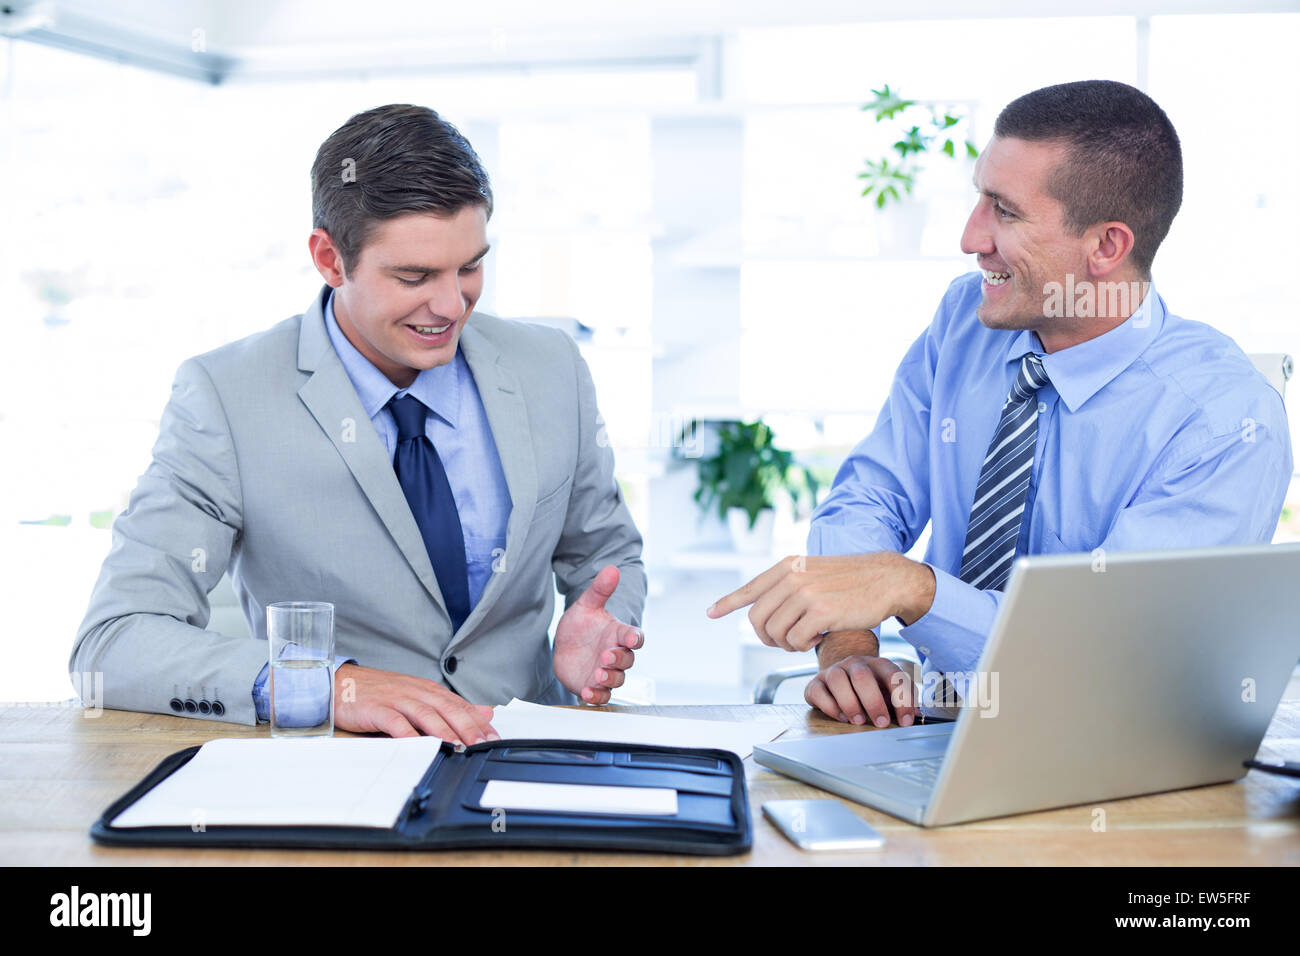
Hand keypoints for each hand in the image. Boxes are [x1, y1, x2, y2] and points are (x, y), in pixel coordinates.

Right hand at [333, 663, 497, 743]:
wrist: (340, 682)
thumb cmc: (380, 693)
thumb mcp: (418, 696)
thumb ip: (451, 706)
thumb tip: (485, 712)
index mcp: (428, 690)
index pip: (460, 705)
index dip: (478, 722)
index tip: (494, 738)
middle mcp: (417, 692)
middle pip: (448, 709)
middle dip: (468, 727)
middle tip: (482, 745)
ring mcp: (397, 699)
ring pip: (427, 714)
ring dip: (445, 731)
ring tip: (458, 747)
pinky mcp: (378, 709)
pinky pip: (396, 722)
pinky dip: (409, 734)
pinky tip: (419, 746)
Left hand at [553, 565, 644, 703]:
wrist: (566, 645)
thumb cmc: (582, 625)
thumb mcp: (587, 605)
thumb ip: (600, 589)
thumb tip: (612, 569)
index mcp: (618, 634)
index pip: (635, 636)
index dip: (635, 638)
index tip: (631, 638)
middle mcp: (616, 655)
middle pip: (627, 661)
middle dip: (618, 660)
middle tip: (605, 656)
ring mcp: (606, 672)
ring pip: (617, 680)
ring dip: (610, 678)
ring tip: (597, 674)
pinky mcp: (593, 686)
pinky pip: (601, 696)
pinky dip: (597, 696)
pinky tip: (588, 693)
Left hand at [706, 553, 934, 651]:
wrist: (887, 579)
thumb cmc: (852, 580)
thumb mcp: (815, 572)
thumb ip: (789, 585)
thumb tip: (762, 611)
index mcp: (788, 565)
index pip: (751, 587)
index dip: (728, 602)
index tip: (711, 612)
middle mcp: (792, 576)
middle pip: (758, 619)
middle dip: (766, 637)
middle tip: (784, 641)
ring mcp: (806, 593)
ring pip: (775, 633)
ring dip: (787, 644)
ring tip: (804, 638)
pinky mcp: (821, 612)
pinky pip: (796, 641)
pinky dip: (803, 646)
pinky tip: (818, 637)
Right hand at [806, 655, 915, 727]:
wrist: (841, 676)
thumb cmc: (870, 689)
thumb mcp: (888, 691)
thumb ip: (902, 700)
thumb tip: (917, 716)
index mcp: (878, 665)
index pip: (892, 676)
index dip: (901, 699)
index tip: (905, 721)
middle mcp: (855, 664)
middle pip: (863, 676)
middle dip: (874, 701)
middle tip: (881, 722)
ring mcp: (834, 671)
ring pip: (838, 680)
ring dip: (850, 703)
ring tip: (858, 721)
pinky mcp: (816, 683)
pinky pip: (818, 691)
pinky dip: (830, 706)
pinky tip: (841, 717)